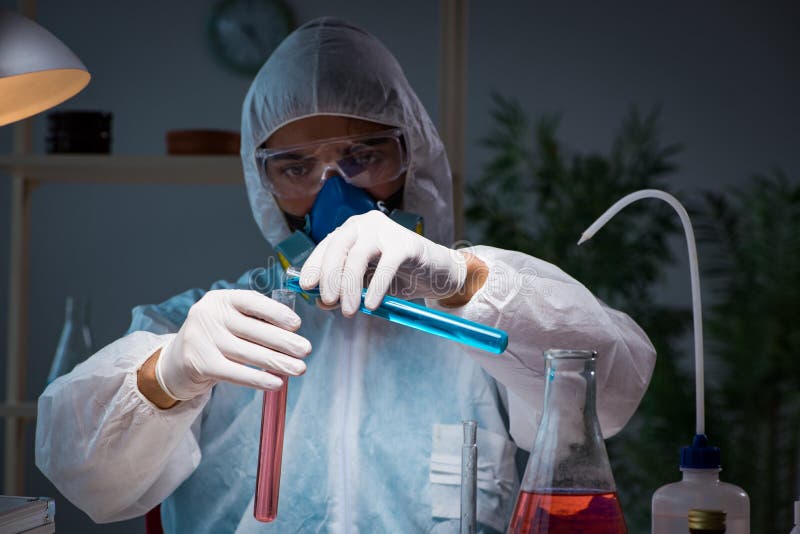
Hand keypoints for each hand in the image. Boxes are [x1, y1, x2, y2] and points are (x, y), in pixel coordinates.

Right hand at [155, 289, 311, 400]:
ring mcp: (201, 339)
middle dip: (284, 341)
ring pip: (248, 353)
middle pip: (253, 330)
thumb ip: (255, 321)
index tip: (297, 325)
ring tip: (299, 368)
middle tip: (306, 350)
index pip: (252, 302)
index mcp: (221, 299)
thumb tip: (292, 333)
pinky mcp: (199, 363)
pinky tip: (277, 382)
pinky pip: (236, 373)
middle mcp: (208, 315)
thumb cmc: (215, 337)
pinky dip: (258, 379)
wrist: (176, 361)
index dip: (276, 313)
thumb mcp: (230, 320)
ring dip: (277, 362)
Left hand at [299, 210, 467, 315]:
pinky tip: (372, 304)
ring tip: (350, 311)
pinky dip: (376, 287)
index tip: (306, 286)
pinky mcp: (406, 244)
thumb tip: (322, 302)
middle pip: (338, 248)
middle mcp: (366, 224)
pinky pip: (385, 266)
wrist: (437, 272)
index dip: (315, 265)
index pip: (326, 246)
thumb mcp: (366, 283)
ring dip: (350, 286)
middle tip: (328, 302)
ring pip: (358, 257)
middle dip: (329, 277)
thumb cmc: (399, 276)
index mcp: (352, 230)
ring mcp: (386, 231)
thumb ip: (345, 288)